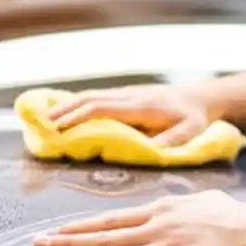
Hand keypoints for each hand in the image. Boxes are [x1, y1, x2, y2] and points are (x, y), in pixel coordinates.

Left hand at [32, 191, 245, 245]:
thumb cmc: (239, 218)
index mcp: (162, 210)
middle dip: (67, 242)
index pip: (111, 220)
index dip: (80, 228)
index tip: (55, 233)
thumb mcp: (202, 201)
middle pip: (104, 237)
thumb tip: (168, 208)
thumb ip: (179, 207)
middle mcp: (158, 228)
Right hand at [47, 85, 213, 145]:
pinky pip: (98, 96)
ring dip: (68, 104)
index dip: (79, 116)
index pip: (102, 108)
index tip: (60, 128)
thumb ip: (171, 141)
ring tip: (46, 117)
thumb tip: (150, 152)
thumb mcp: (190, 131)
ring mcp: (127, 93)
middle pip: (91, 98)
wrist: (201, 96)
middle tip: (44, 123)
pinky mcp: (126, 94)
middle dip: (65, 109)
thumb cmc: (195, 117)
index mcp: (141, 106)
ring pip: (92, 94)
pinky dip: (78, 102)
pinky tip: (65, 110)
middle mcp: (130, 95)